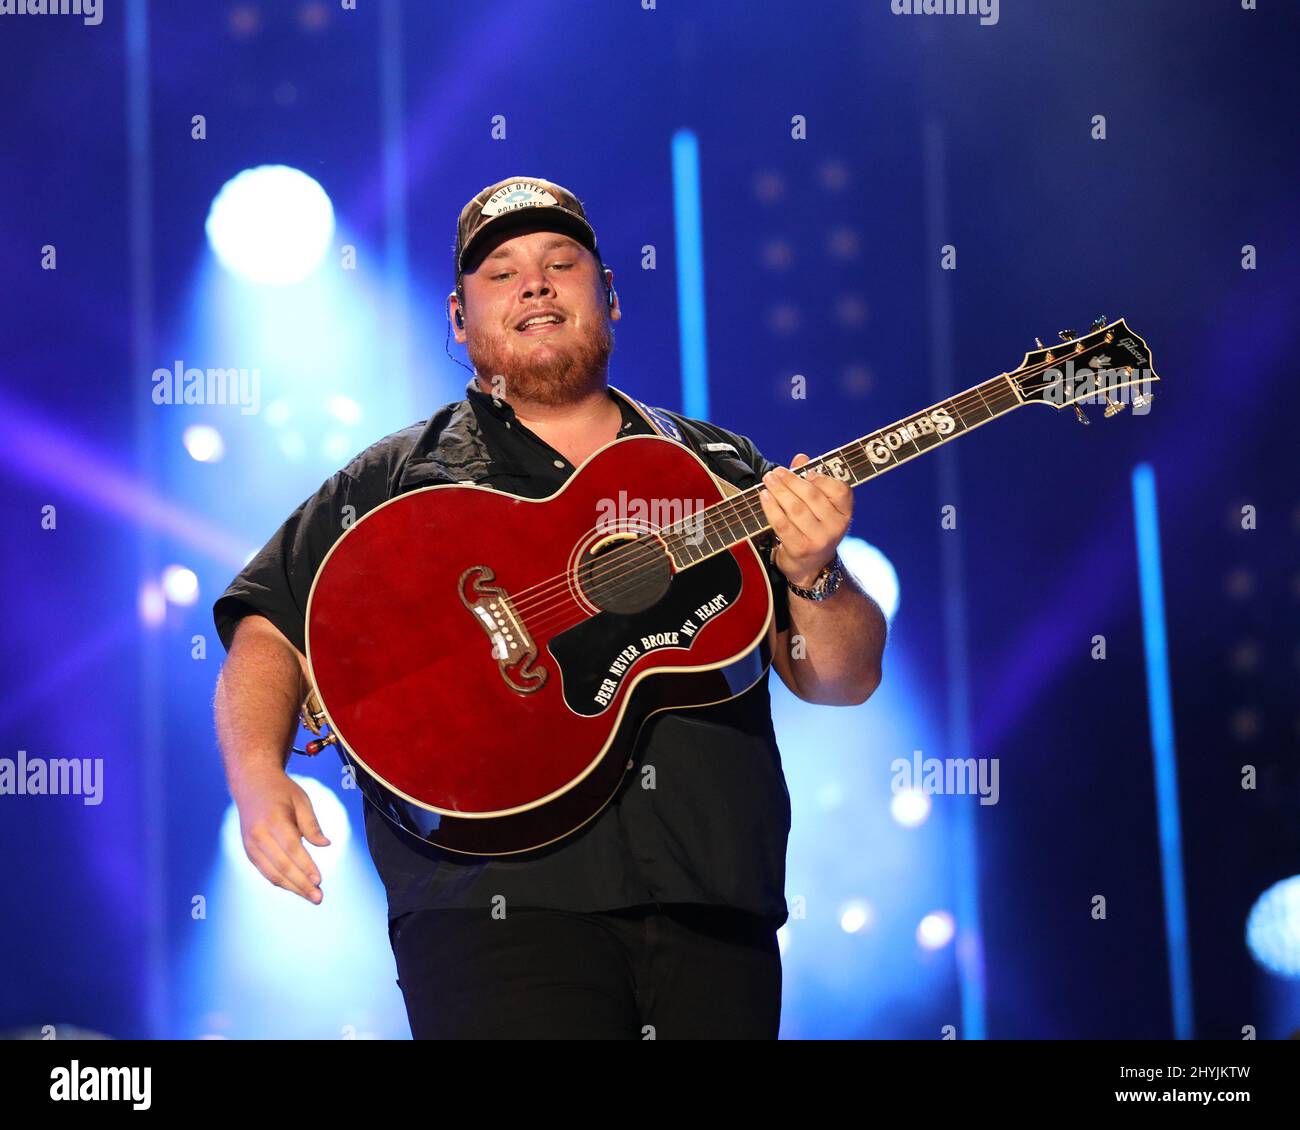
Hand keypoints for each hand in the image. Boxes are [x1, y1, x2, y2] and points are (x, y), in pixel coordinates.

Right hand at [233, 767, 330, 902]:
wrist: (251, 784)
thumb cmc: (282, 791)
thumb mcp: (301, 800)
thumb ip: (312, 824)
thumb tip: (325, 845)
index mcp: (273, 820)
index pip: (292, 849)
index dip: (305, 867)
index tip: (320, 880)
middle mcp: (258, 835)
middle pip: (282, 866)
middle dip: (301, 884)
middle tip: (319, 897)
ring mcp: (250, 845)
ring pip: (272, 873)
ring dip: (292, 888)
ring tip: (311, 897)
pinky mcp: (248, 851)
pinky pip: (265, 871)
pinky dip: (281, 881)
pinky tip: (296, 887)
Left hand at [759, 453, 851, 587]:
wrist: (811, 567)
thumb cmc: (814, 528)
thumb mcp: (819, 507)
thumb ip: (811, 481)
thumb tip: (801, 457)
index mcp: (845, 514)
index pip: (840, 490)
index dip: (822, 478)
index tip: (806, 472)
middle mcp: (836, 527)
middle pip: (812, 496)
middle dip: (791, 480)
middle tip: (776, 472)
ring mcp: (819, 539)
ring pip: (796, 508)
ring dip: (779, 491)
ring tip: (768, 480)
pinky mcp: (800, 548)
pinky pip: (782, 523)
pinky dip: (771, 507)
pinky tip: (763, 496)